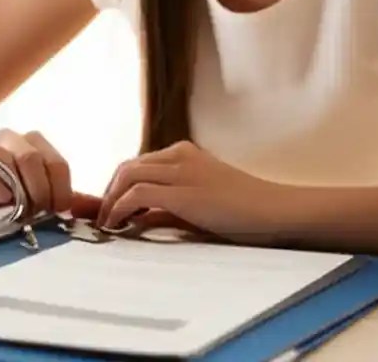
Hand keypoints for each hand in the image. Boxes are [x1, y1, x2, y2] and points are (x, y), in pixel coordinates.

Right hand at [0, 129, 77, 214]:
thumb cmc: (8, 193)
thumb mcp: (42, 196)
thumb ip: (68, 199)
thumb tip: (100, 208)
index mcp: (35, 143)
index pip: (57, 163)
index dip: (61, 190)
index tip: (59, 212)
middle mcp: (12, 139)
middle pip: (32, 158)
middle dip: (40, 190)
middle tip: (39, 214)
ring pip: (7, 160)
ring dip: (17, 191)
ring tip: (20, 212)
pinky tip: (1, 201)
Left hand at [97, 141, 292, 244]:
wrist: (273, 210)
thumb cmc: (244, 211)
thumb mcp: (199, 201)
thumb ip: (168, 205)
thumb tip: (136, 217)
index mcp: (185, 153)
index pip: (138, 163)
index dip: (118, 185)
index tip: (110, 207)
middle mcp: (179, 155)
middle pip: (127, 166)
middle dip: (109, 191)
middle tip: (104, 217)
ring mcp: (180, 171)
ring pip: (126, 175)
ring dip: (110, 200)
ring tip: (106, 223)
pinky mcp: (182, 192)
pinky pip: (136, 194)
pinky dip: (119, 208)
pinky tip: (116, 224)